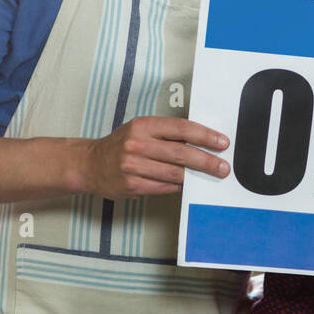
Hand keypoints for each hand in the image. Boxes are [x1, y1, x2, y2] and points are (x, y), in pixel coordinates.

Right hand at [81, 116, 229, 198]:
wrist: (90, 164)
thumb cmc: (121, 144)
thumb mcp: (141, 129)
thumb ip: (166, 134)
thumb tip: (201, 141)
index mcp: (143, 126)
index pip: (181, 128)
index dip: (205, 135)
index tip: (221, 142)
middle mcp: (138, 144)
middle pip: (181, 153)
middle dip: (206, 161)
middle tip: (223, 167)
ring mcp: (133, 166)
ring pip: (174, 173)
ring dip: (197, 176)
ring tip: (213, 176)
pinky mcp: (132, 185)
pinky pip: (164, 187)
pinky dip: (180, 186)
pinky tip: (190, 185)